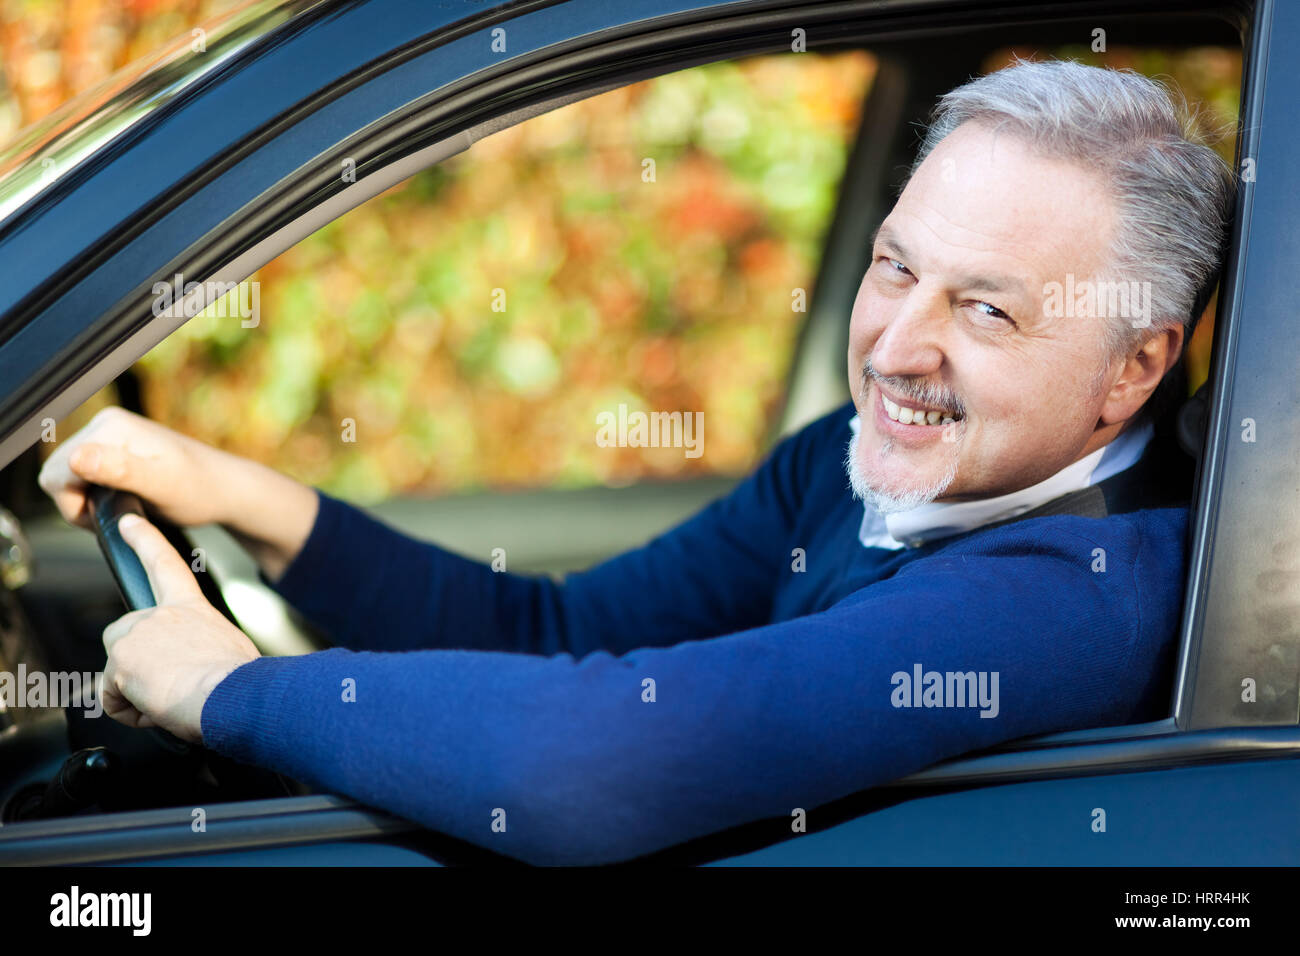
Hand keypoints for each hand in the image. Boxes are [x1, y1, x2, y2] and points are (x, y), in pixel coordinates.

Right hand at [39, 405, 318, 582]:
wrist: (223, 488)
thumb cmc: (199, 490)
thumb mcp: (161, 486)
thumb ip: (120, 471)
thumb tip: (78, 457)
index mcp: (111, 427)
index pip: (56, 473)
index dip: (75, 505)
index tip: (112, 514)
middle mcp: (105, 423)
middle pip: (56, 474)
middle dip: (80, 503)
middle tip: (122, 513)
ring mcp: (108, 435)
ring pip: (66, 478)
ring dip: (89, 501)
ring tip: (128, 507)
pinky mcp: (112, 448)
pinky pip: (81, 477)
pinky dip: (96, 496)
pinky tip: (126, 500)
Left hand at [101, 513, 259, 744]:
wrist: (236, 696)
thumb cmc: (241, 681)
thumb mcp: (229, 649)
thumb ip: (203, 645)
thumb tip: (204, 664)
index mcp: (191, 609)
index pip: (165, 564)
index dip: (145, 540)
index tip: (128, 522)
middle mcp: (161, 615)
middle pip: (124, 635)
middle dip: (135, 665)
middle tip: (173, 685)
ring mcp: (138, 635)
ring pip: (116, 671)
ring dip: (137, 692)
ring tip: (174, 698)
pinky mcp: (121, 662)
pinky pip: (112, 698)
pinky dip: (130, 711)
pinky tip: (159, 708)